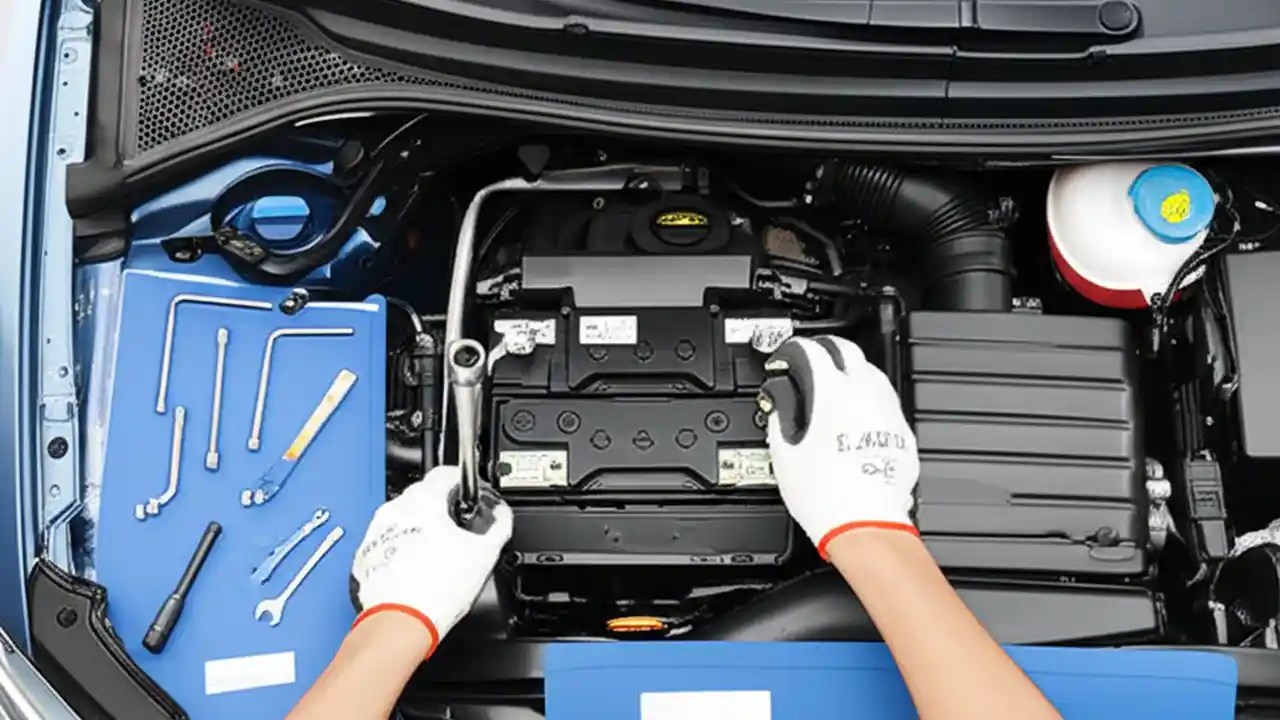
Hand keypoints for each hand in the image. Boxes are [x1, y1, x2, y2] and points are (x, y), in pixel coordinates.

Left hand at [350, 466, 512, 656]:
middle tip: (460, 531)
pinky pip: (390, 540)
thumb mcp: (484, 553)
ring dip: (423, 528)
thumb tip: (501, 516)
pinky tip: (420, 567)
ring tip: (440, 554)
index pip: (445, 472)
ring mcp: (377, 531)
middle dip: (443, 508)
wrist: (401, 623)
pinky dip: (404, 548)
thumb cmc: (435, 591)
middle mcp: (395, 509)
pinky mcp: (367, 552)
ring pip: (406, 518)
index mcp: (423, 500)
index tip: (471, 495)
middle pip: (425, 495)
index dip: (464, 481)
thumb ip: (499, 525)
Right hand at [762, 335, 919, 558]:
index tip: (783, 361)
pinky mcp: (901, 430)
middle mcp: (865, 393)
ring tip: (831, 382)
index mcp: (832, 392)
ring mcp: (887, 410)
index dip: (791, 351)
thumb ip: (781, 413)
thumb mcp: (785, 450)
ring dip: (849, 369)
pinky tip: (855, 411)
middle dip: (823, 348)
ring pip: (871, 371)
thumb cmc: (827, 494)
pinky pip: (884, 399)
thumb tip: (780, 397)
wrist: (865, 524)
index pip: (811, 350)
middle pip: (847, 349)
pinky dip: (867, 395)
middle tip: (806, 359)